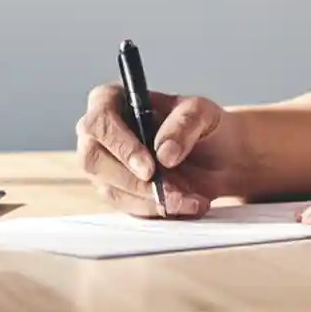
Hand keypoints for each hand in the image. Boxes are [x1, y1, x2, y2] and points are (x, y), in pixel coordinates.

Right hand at [75, 85, 249, 217]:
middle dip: (132, 181)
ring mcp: (104, 165)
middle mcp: (99, 134)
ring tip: (188, 198)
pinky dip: (155, 210)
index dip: (120, 146)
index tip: (149, 168)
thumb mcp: (202, 113)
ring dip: (150, 200)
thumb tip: (163, 152)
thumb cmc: (202, 127)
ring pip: (109, 189)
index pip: (99, 122)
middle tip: (170, 190)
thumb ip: (184, 124)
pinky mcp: (115, 191)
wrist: (218, 159)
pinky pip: (126, 207)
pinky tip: (183, 205)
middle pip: (92, 160)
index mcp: (112, 101)